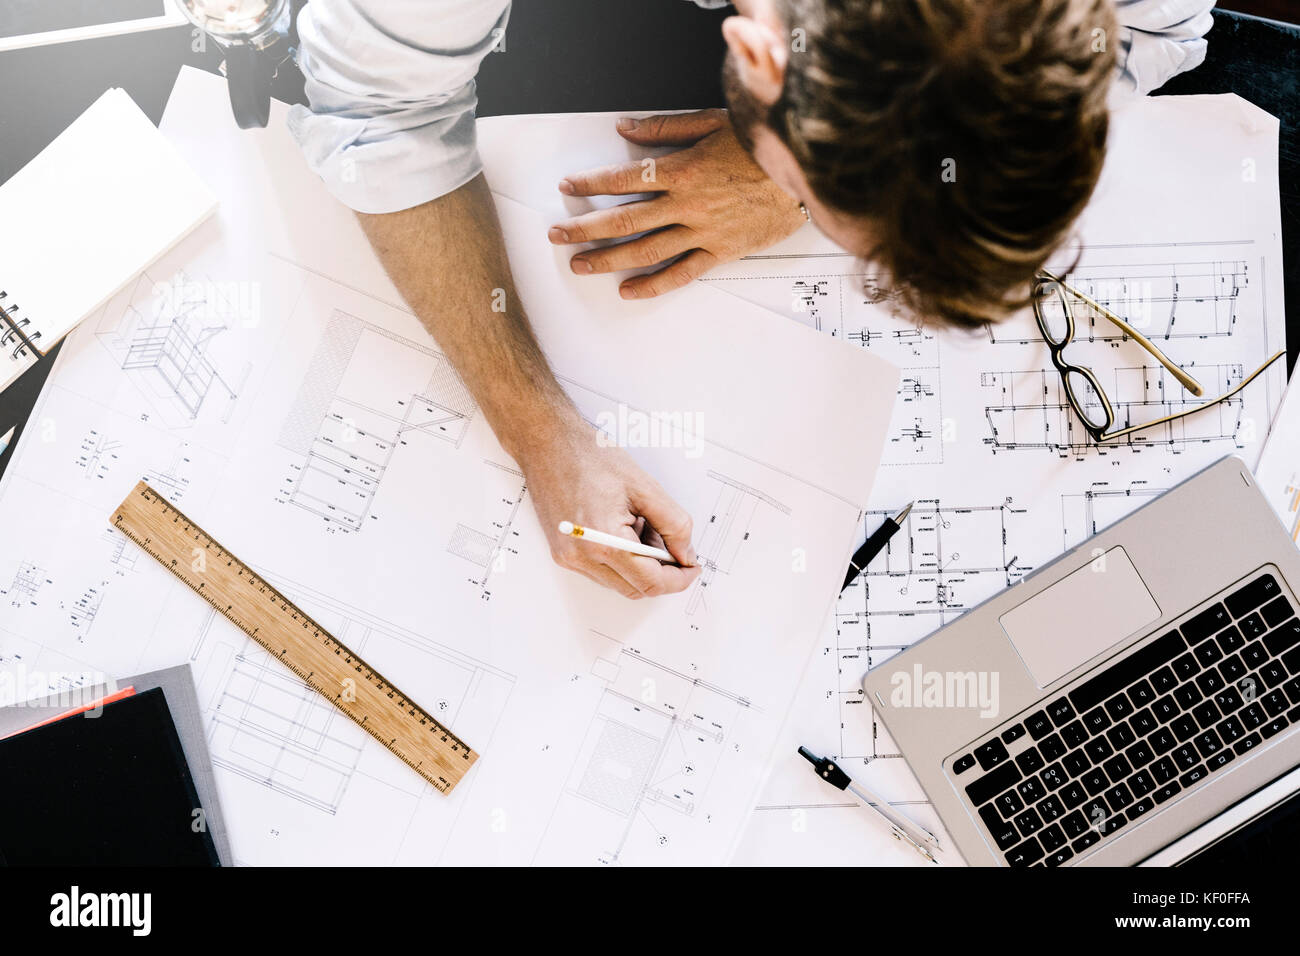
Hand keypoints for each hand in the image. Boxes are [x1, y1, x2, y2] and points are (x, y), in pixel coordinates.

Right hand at [518, 411, 701, 598]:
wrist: (548, 444)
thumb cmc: (589, 457)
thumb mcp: (645, 487)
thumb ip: (674, 524)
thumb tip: (686, 553)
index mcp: (604, 542)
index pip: (650, 581)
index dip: (678, 578)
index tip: (692, 568)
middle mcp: (581, 557)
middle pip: (635, 588)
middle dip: (661, 571)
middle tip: (671, 542)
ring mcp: (569, 558)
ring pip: (619, 582)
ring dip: (640, 565)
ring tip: (641, 525)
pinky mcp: (563, 553)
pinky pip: (602, 571)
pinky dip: (622, 559)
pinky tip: (624, 528)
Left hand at [549, 110, 806, 298]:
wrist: (810, 171)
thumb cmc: (763, 143)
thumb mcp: (713, 122)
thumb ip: (665, 128)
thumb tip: (625, 129)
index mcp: (681, 170)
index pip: (622, 178)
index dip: (590, 183)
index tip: (566, 187)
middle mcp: (686, 205)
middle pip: (623, 220)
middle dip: (584, 228)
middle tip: (556, 236)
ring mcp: (703, 232)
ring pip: (645, 251)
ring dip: (608, 259)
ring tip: (580, 265)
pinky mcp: (722, 251)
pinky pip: (682, 273)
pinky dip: (653, 285)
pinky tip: (628, 291)